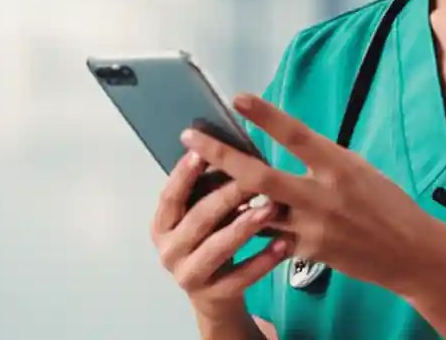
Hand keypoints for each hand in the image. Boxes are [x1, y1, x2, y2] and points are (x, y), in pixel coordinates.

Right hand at [150, 149, 291, 319]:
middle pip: (199, 219)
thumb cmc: (208, 239)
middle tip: (254, 177)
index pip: (170, 196)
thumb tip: (230, 149)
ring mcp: (189, 276)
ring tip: (271, 208)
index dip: (184, 175)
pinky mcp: (214, 296)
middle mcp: (169, 251)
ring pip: (219, 247)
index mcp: (162, 226)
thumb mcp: (201, 214)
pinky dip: (263, 260)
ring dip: (245, 226)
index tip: (200, 151)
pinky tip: (283, 244)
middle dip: (227, 196)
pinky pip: (242, 276)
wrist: (213, 296)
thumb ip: (208, 189)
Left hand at [180, 93, 445, 292]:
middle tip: (190, 139)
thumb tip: (283, 140)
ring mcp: (312, 228)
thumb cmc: (384, 201)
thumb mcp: (356, 167)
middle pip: (260, 176)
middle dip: (221, 157)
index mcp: (339, 166)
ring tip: (196, 177)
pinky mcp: (306, 253)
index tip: (237, 97)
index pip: (296, 135)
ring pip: (255, 211)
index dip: (265, 115)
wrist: (408, 252)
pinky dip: (249, 225)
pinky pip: (268, 237)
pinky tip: (227, 216)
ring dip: (226, 196)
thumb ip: (319, 157)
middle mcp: (322, 196)